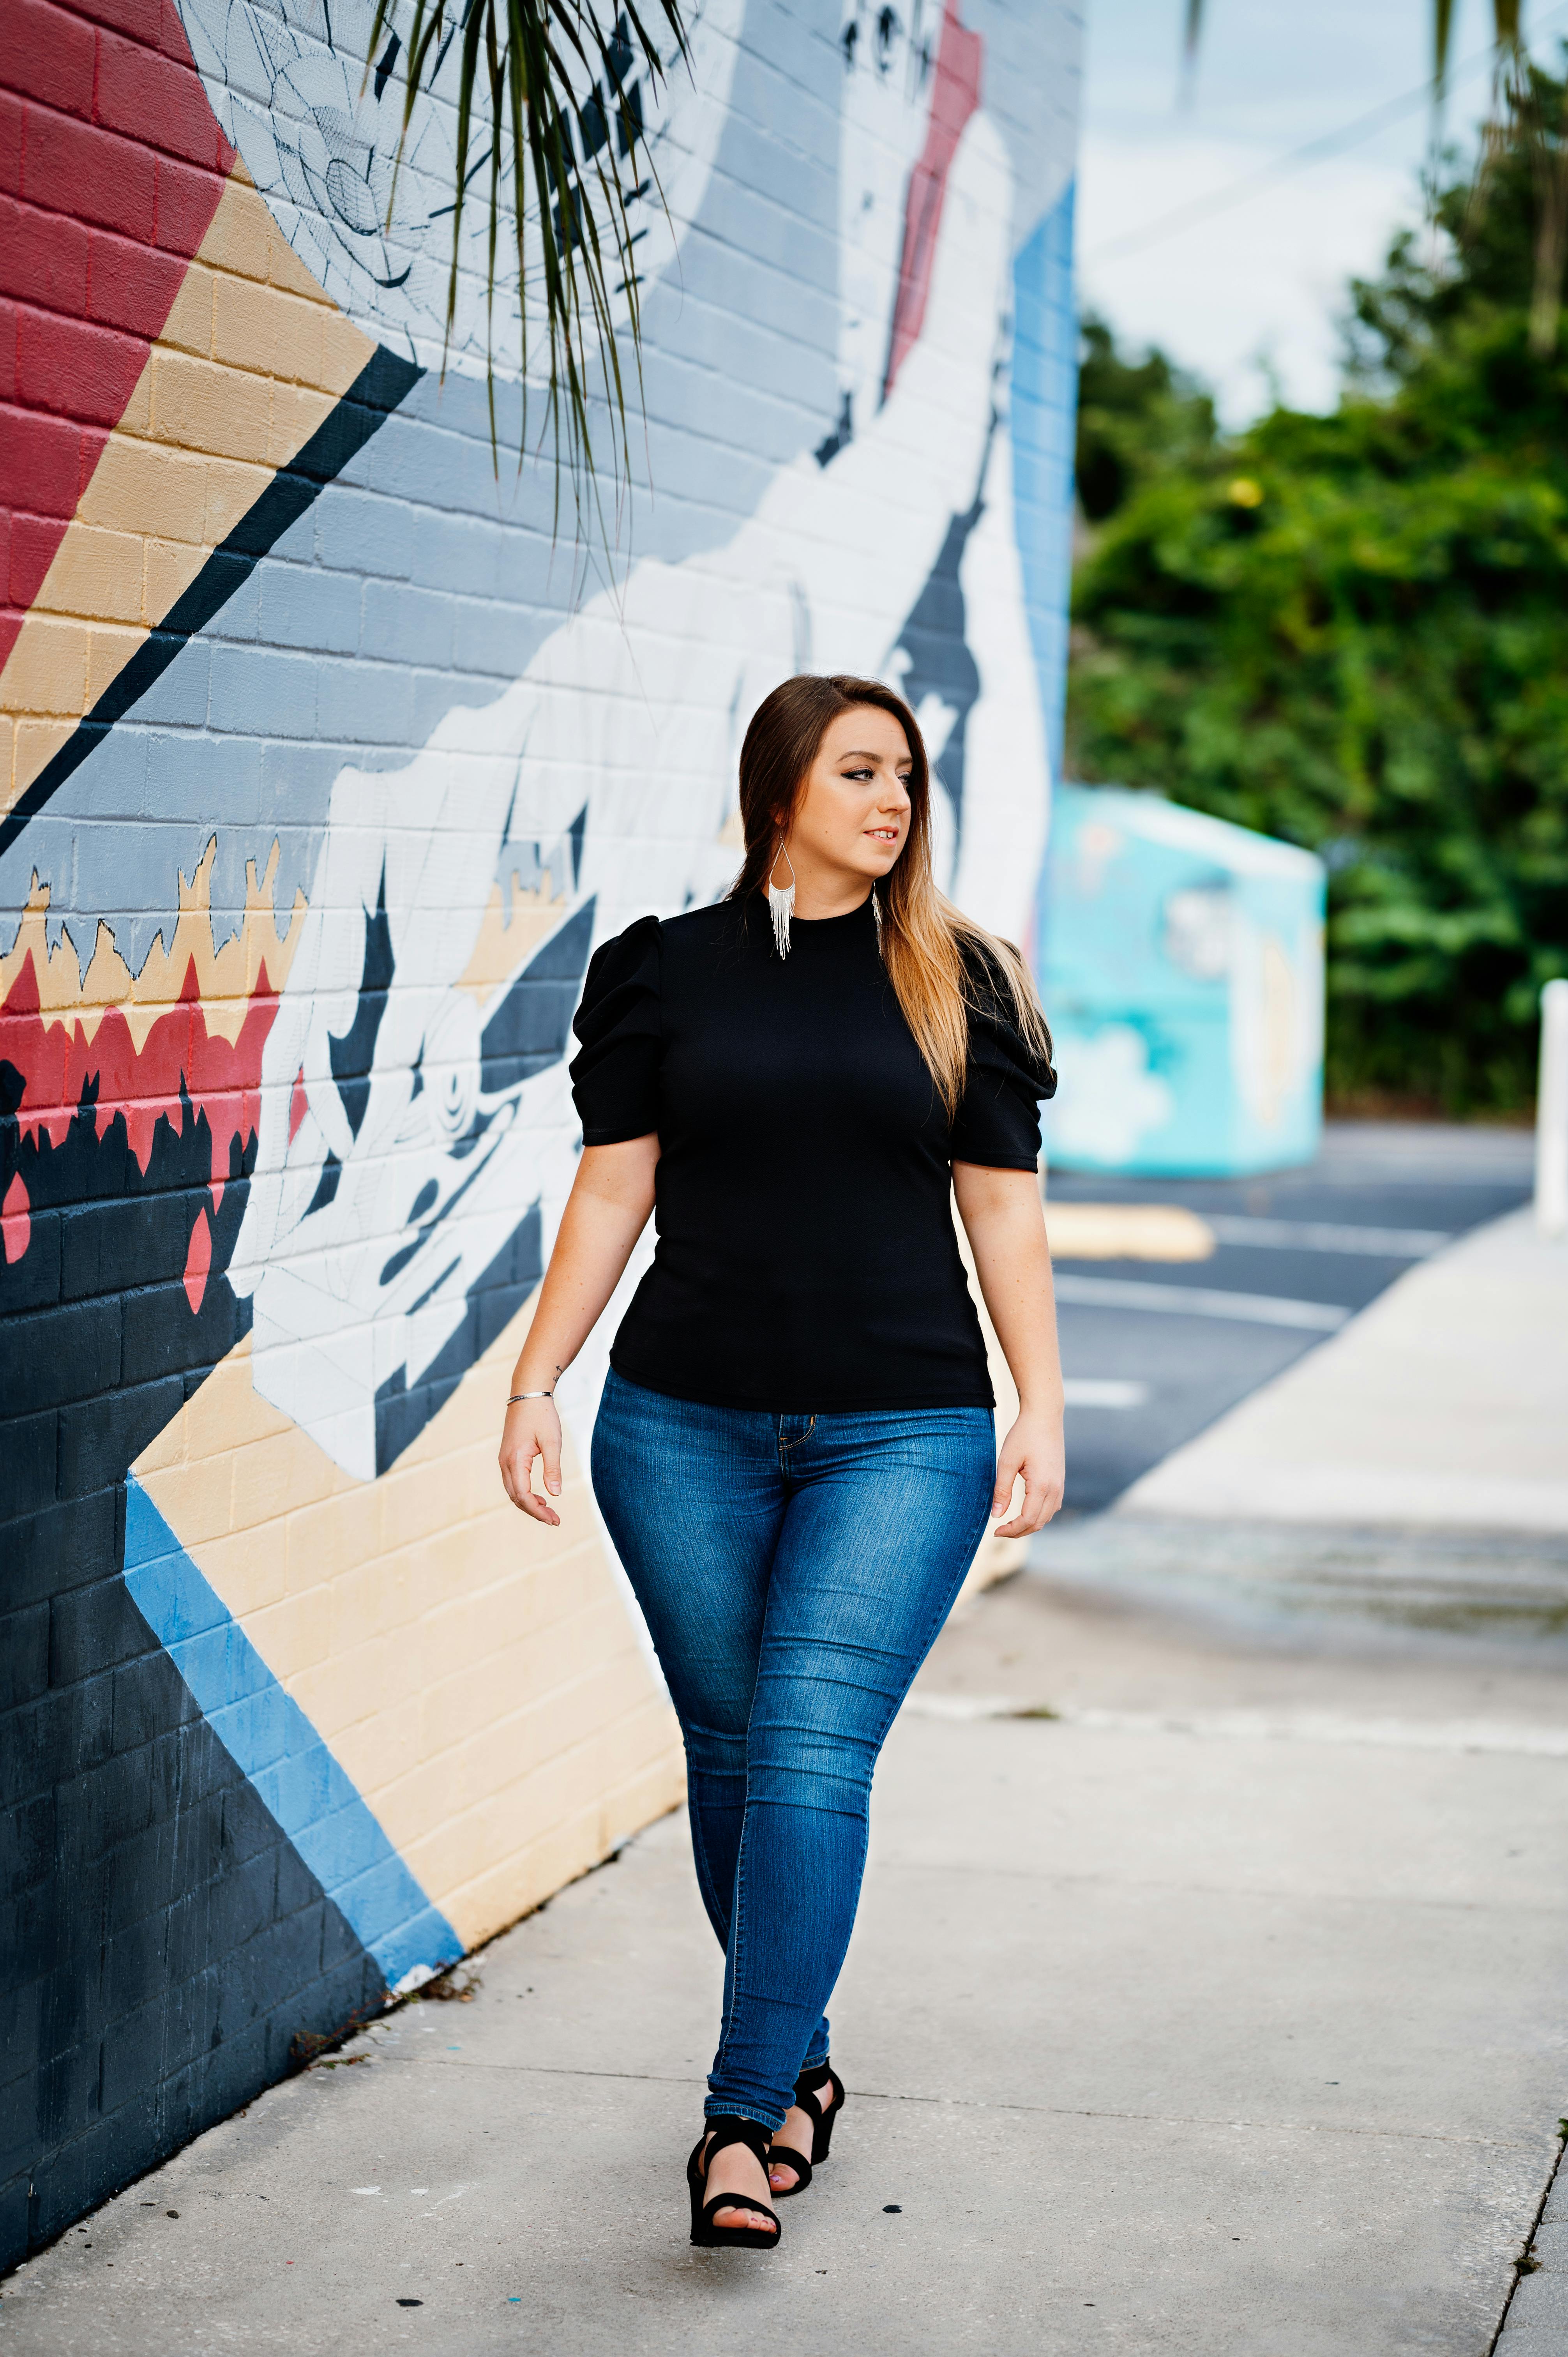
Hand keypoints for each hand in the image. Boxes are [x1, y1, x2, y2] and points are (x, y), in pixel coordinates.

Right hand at [499, 1396, 564, 1526]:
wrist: (528, 1393)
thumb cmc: (542, 1415)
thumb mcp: (552, 1441)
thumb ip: (553, 1468)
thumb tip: (556, 1494)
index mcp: (515, 1460)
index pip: (523, 1496)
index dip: (538, 1511)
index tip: (554, 1520)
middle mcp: (505, 1462)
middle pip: (516, 1497)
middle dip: (534, 1511)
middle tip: (555, 1520)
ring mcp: (504, 1459)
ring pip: (513, 1491)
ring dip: (529, 1504)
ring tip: (548, 1511)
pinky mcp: (508, 1456)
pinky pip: (513, 1482)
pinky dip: (524, 1493)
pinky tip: (539, 1496)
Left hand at [991, 1408, 1064, 1537]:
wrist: (1044, 1417)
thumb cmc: (1023, 1436)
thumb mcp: (1006, 1461)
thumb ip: (1002, 1490)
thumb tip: (996, 1515)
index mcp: (1042, 1485)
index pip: (1028, 1519)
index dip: (1011, 1530)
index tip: (995, 1531)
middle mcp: (1055, 1489)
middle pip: (1039, 1522)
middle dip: (1019, 1531)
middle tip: (1000, 1531)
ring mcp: (1060, 1485)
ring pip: (1047, 1517)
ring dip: (1029, 1525)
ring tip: (1010, 1524)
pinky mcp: (1060, 1481)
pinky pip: (1051, 1507)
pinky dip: (1038, 1515)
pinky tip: (1025, 1511)